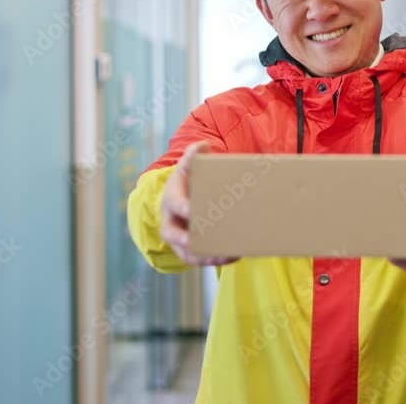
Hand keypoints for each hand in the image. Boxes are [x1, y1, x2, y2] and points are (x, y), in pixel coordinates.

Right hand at [158, 141, 239, 266]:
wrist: (185, 196)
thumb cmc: (190, 180)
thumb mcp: (190, 165)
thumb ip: (194, 154)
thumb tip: (203, 145)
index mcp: (171, 198)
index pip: (174, 204)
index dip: (183, 208)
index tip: (194, 212)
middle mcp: (171, 220)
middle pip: (173, 234)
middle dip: (187, 240)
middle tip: (205, 240)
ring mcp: (179, 237)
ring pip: (186, 252)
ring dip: (205, 255)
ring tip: (226, 255)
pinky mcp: (190, 248)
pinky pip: (199, 257)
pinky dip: (214, 259)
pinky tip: (234, 255)